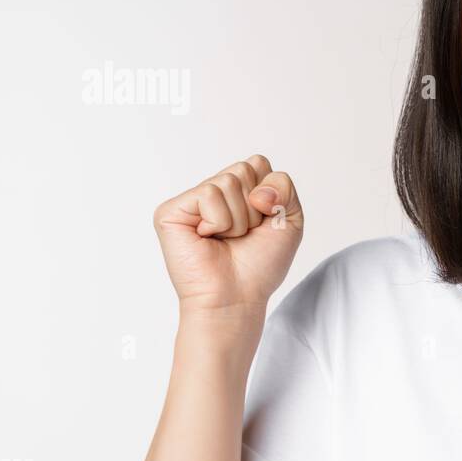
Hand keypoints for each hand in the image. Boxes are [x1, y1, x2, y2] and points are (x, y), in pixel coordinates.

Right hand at [152, 154, 303, 316]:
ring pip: (228, 181)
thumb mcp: (290, 220)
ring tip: (226, 239)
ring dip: (238, 219)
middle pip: (245, 168)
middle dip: (255, 208)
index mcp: (237, 191)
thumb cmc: (259, 265)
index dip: (271, 194)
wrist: (237, 297)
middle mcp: (213, 192)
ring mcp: (191, 201)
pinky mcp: (171, 211)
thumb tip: (255, 188)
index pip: (259, 163)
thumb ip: (284, 187)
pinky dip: (219, 221)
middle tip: (242, 235)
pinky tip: (207, 238)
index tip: (263, 222)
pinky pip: (209, 193)